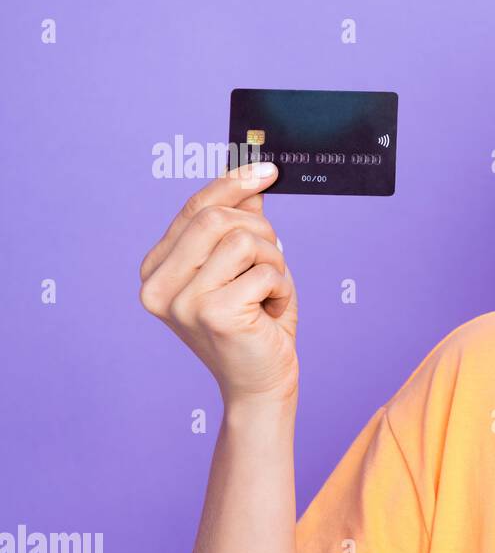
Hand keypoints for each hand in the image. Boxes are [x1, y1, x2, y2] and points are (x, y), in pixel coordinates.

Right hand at [139, 162, 298, 404]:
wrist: (262, 383)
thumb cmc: (255, 324)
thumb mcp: (245, 267)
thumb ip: (239, 225)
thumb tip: (250, 179)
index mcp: (156, 270)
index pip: (194, 210)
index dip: (232, 184)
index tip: (267, 170)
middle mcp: (157, 286)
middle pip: (216, 219)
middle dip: (260, 230)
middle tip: (274, 258)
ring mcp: (182, 302)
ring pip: (243, 241)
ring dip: (273, 262)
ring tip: (269, 291)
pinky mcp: (213, 315)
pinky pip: (264, 272)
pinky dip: (281, 286)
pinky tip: (270, 312)